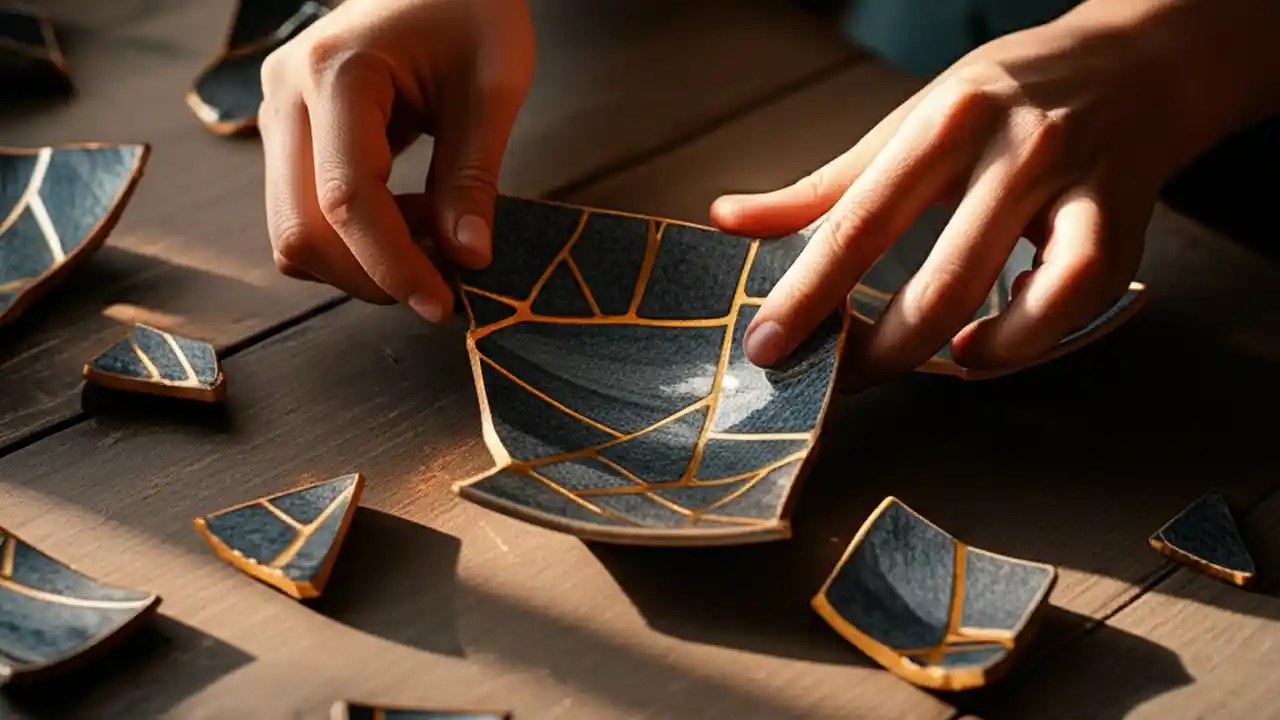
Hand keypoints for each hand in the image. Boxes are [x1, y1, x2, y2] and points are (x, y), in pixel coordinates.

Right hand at [260, 0, 534, 321]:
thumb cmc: (471, 8)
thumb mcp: (492, 85)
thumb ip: (473, 176)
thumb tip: (467, 260)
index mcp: (334, 73)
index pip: (347, 200)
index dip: (393, 266)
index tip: (443, 304)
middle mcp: (285, 94)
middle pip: (302, 229)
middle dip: (372, 277)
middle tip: (442, 286)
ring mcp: (278, 113)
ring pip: (294, 232)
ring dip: (360, 263)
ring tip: (430, 242)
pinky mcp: (288, 132)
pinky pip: (304, 213)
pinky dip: (352, 241)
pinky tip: (406, 219)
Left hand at [712, 0, 1270, 377]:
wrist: (1137, 57)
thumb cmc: (1004, 97)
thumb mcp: (908, 123)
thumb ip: (823, 185)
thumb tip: (728, 219)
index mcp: (942, 122)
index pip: (858, 220)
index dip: (808, 293)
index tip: (766, 347)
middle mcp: (1013, 148)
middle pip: (942, 277)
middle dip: (885, 349)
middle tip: (844, 378)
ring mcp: (1077, 182)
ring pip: (1034, 297)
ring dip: (977, 351)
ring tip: (940, 362)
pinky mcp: (1126, 214)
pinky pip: (1083, 295)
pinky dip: (1036, 334)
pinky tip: (998, 339)